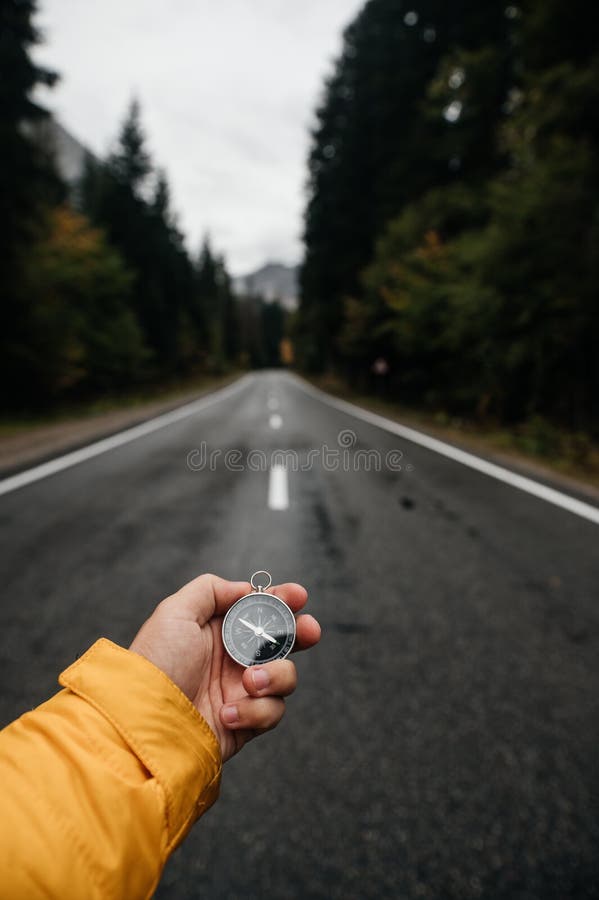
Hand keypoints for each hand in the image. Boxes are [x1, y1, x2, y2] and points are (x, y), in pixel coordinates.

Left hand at [129, 574, 320, 761]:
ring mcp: (241, 691)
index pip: (259, 611)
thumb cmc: (156, 664)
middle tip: (308, 631)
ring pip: (285, 676)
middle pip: (283, 642)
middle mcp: (233, 659)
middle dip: (301, 633)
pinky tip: (228, 713)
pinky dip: (255, 711)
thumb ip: (211, 590)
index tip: (298, 596)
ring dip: (274, 675)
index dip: (282, 600)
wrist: (146, 722)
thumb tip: (246, 589)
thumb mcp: (175, 613)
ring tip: (248, 681)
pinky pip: (272, 712)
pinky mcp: (246, 723)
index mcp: (218, 631)